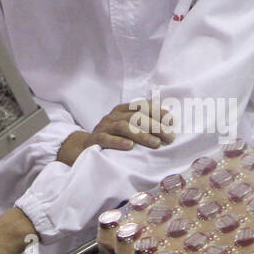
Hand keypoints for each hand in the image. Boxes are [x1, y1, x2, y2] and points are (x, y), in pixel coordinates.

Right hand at [57, 101, 174, 165]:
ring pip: (124, 127)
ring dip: (142, 135)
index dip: (156, 111)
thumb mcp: (127, 128)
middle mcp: (113, 116)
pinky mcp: (95, 140)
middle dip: (155, 127)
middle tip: (169, 137)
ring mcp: (103, 127)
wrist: (83, 147)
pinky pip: (106, 139)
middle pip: (136, 117)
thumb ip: (143, 123)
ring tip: (156, 144)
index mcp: (122, 110)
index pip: (141, 106)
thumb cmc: (112, 138)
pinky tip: (129, 146)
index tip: (170, 120)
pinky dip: (118, 142)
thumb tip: (169, 121)